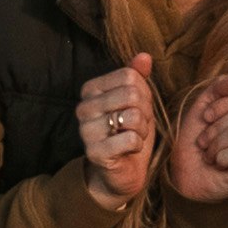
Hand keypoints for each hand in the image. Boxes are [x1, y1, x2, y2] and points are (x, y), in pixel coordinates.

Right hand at [73, 63, 153, 194]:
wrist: (121, 170)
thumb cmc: (129, 132)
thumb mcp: (137, 101)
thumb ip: (138, 77)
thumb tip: (144, 56)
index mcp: (90, 89)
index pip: (129, 76)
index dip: (143, 93)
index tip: (137, 108)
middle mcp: (83, 107)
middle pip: (131, 94)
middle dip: (144, 112)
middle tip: (137, 125)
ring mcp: (86, 130)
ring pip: (133, 117)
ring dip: (142, 130)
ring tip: (133, 136)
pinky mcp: (95, 152)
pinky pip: (131, 139)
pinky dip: (137, 145)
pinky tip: (128, 149)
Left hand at [173, 73, 227, 199]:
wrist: (183, 174)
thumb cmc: (195, 141)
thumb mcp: (203, 106)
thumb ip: (220, 88)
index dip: (222, 104)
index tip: (206, 117)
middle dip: (215, 127)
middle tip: (205, 141)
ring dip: (215, 145)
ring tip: (210, 154)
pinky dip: (221, 157)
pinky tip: (218, 164)